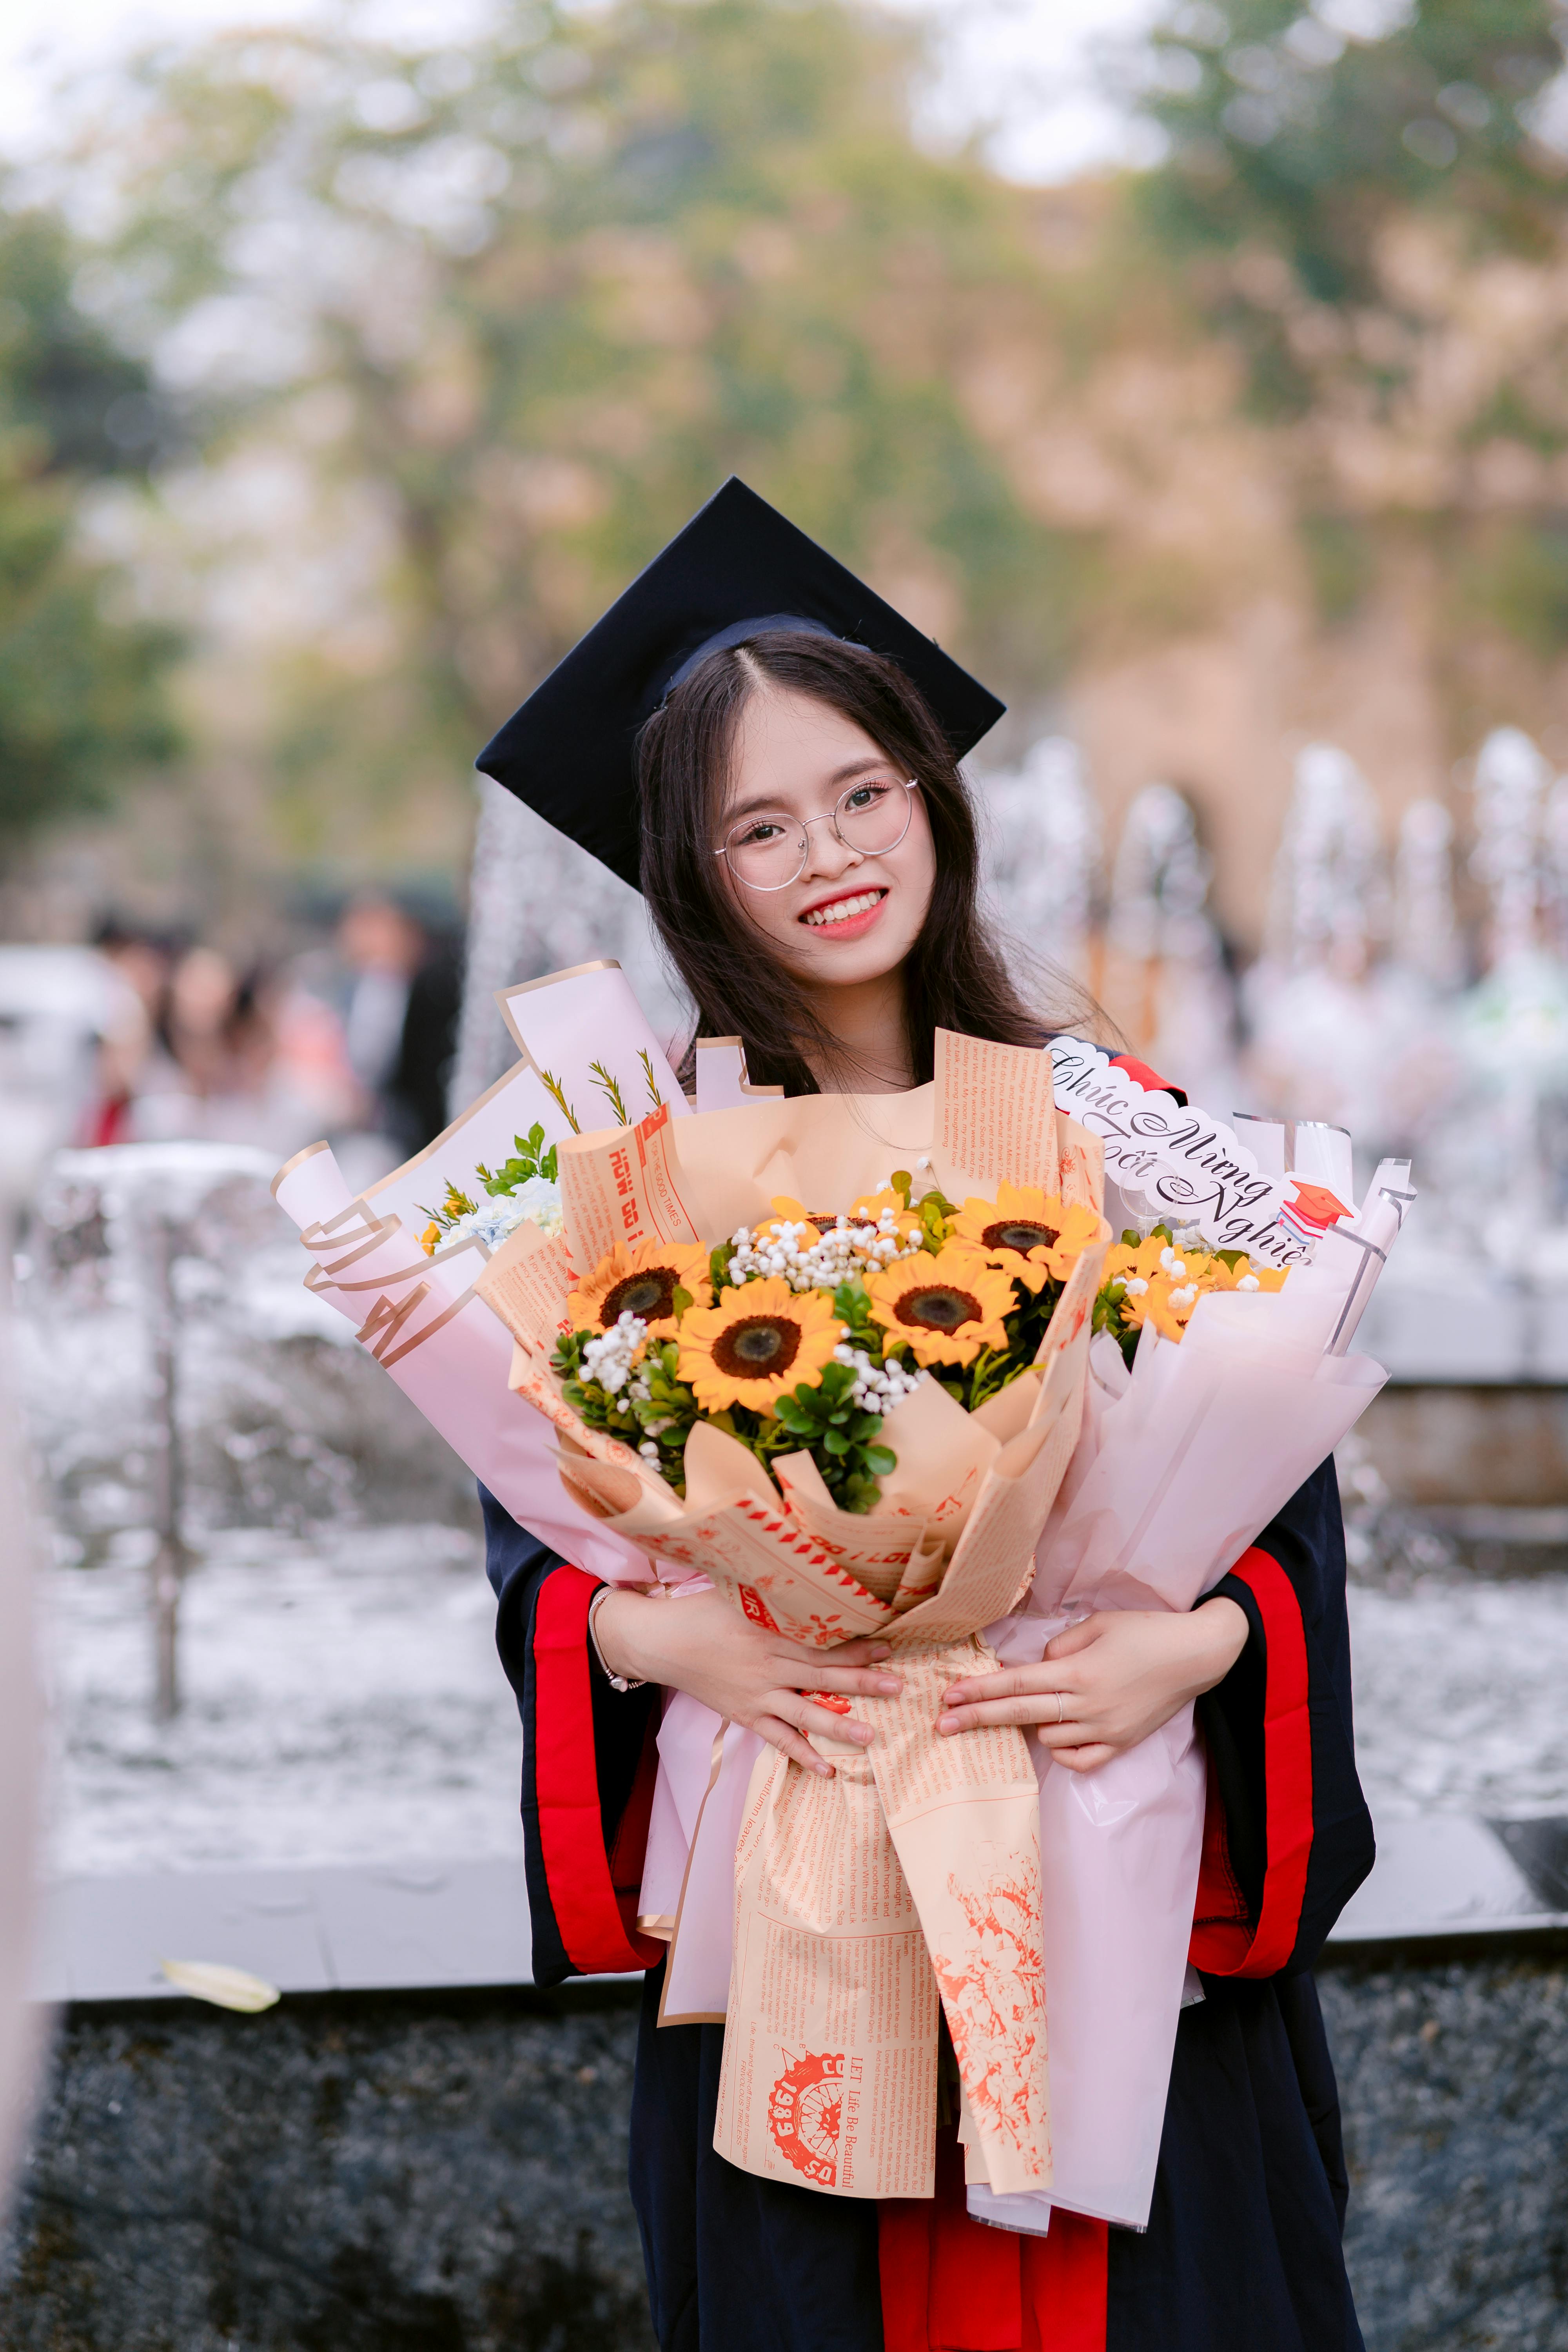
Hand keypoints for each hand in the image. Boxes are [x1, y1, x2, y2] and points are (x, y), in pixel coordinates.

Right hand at [593, 1586, 902, 1778]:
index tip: (889, 1648)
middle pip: (821, 1678)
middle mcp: (766, 1667)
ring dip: (839, 1726)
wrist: (659, 1641)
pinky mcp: (744, 1715)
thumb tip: (813, 1581)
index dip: (856, 1649)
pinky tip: (827, 1770)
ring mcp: (755, 1695)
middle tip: (898, 1690)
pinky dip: (802, 1755)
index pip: (821, 1645)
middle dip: (862, 1684)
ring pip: (804, 1714)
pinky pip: (777, 1739)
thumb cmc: (700, 1611)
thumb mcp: (739, 1594)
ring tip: (872, 1738)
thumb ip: (776, 1596)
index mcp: (768, 1634)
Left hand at [935, 1600, 1248, 1773]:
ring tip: (1028, 1708)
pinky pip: (1078, 1759)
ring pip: (1048, 1737)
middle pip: (1020, 1714)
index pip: (1016, 1683)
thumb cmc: (1146, 1631)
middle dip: (977, 1718)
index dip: (979, 1690)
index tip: (949, 1696)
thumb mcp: (1099, 1624)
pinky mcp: (1121, 1744)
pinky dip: (1061, 1749)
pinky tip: (1055, 1734)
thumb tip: (1039, 1668)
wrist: (1197, 1656)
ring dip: (1029, 1724)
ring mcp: (1105, 1730)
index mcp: (1079, 1671)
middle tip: (941, 1725)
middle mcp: (1088, 1705)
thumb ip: (1061, 1647)